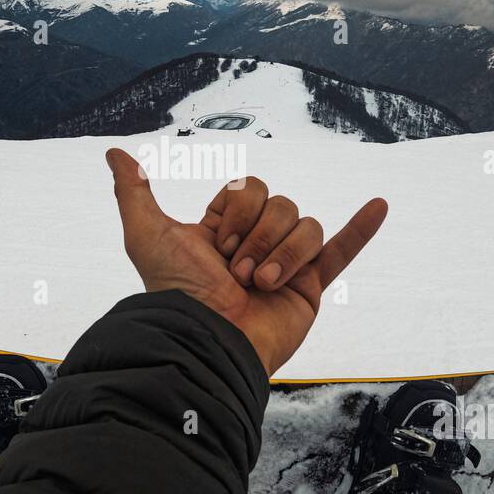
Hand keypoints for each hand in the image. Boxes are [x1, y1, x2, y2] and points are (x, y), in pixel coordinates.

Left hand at [105, 148, 387, 375]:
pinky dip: (362, 228)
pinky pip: (342, 250)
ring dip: (283, 252)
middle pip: (281, 205)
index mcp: (224, 231)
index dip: (237, 211)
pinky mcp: (311, 287)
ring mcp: (286, 264)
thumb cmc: (177, 291)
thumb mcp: (147, 233)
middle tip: (238, 271)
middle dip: (259, 235)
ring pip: (306, 226)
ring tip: (260, 284)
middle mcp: (257, 244)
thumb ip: (134, 192)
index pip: (249, 190)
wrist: (209, 339)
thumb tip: (114, 154)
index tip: (217, 244)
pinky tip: (379, 204)